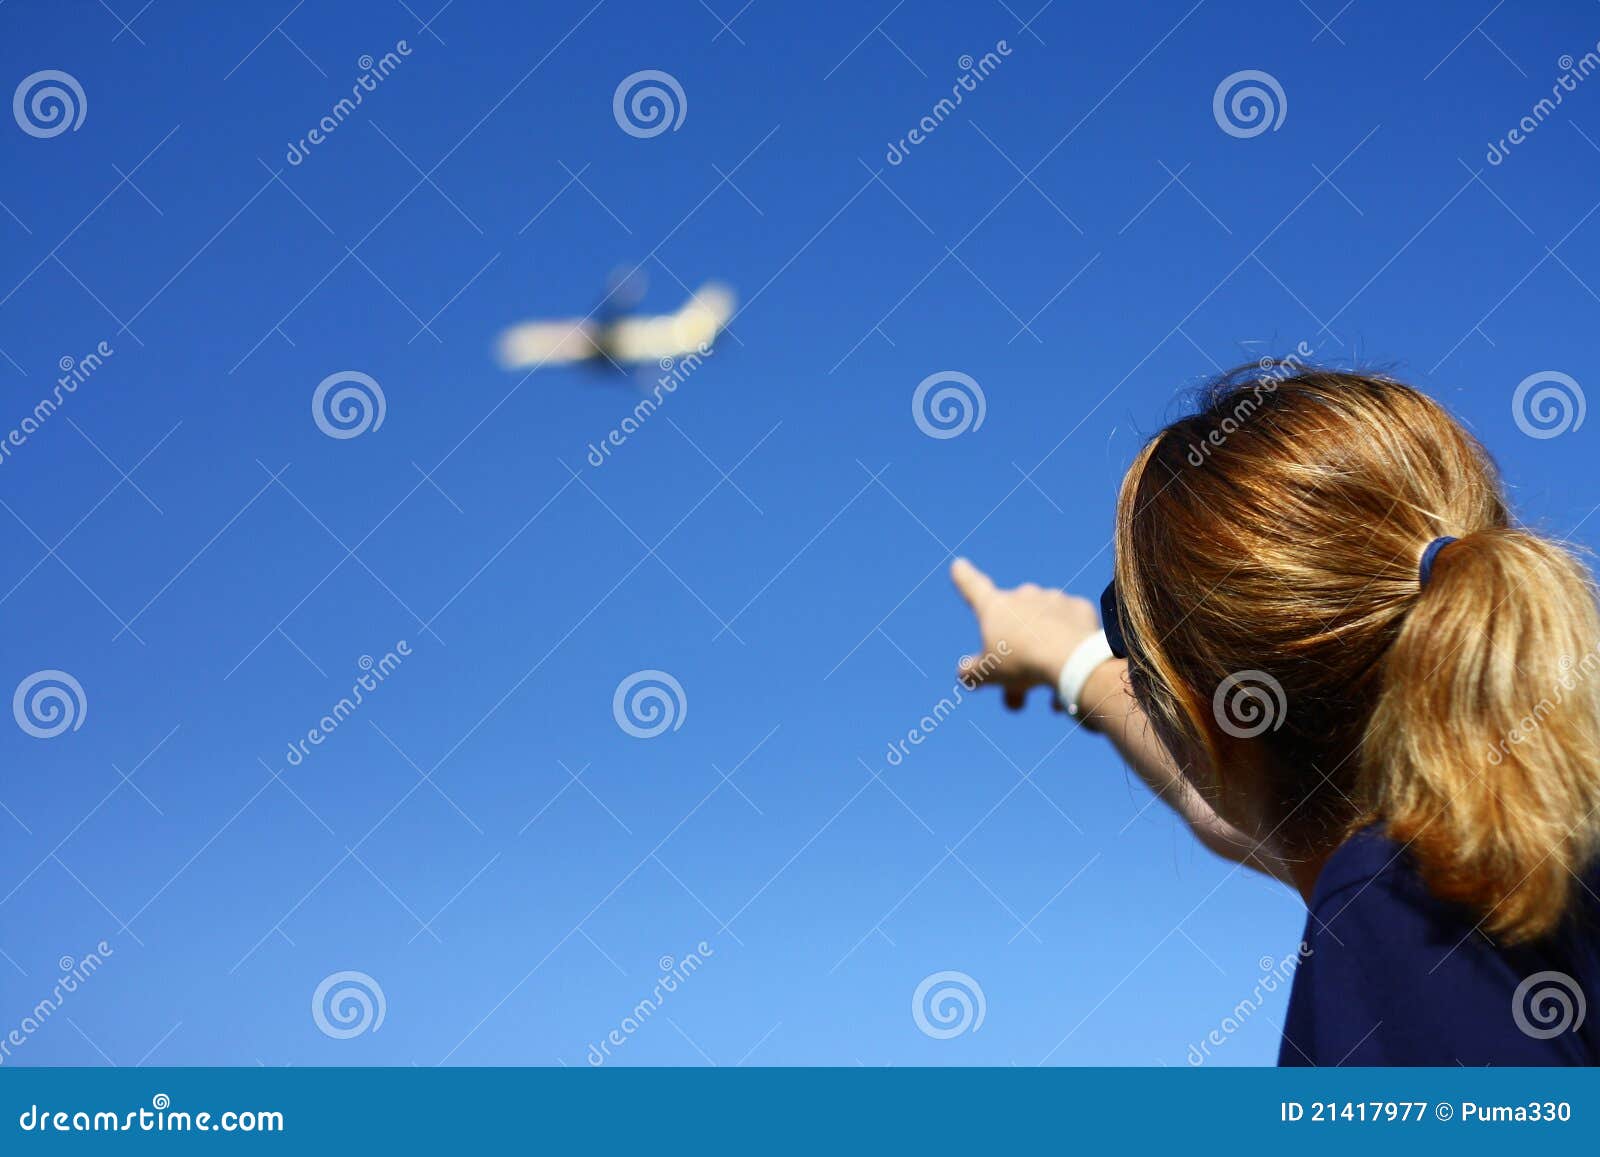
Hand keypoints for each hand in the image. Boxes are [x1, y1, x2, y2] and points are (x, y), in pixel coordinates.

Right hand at [950, 557, 1101, 709]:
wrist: (1072, 657)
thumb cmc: (1023, 663)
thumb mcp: (989, 675)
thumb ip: (971, 673)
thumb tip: (964, 673)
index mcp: (995, 607)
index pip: (973, 587)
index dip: (963, 577)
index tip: (959, 565)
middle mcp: (1023, 596)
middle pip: (1014, 627)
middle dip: (1014, 657)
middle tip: (1017, 699)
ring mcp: (1053, 599)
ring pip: (1043, 630)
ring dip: (1042, 656)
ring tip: (1050, 695)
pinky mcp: (1081, 609)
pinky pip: (1069, 630)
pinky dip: (1067, 649)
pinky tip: (1070, 674)